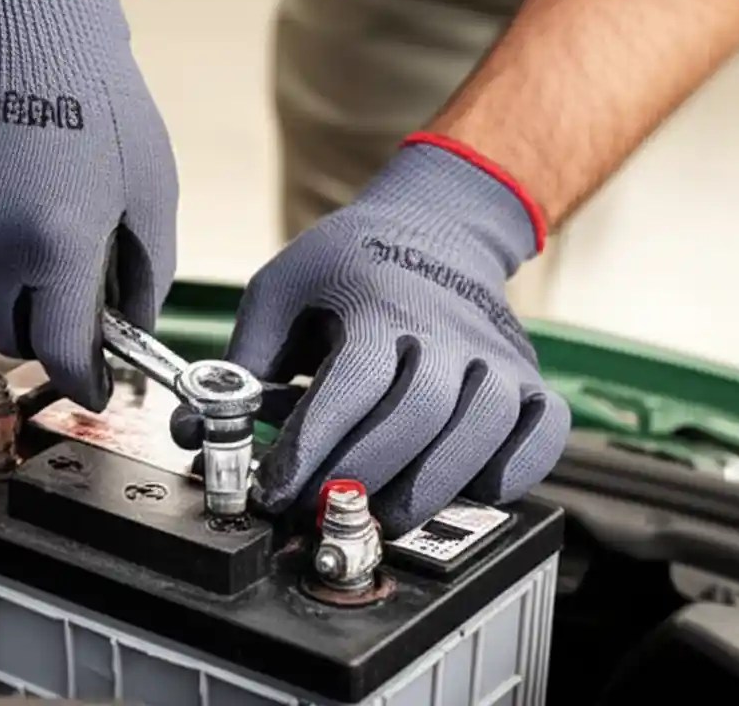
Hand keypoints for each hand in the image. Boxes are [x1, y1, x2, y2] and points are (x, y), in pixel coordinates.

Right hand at [0, 0, 176, 409]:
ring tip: (43, 229)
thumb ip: (147, 273)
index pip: (59, 353)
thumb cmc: (103, 101)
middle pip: (9, 332)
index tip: (92, 388)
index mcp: (57, 247)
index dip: (80, 382)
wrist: (32, 27)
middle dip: (42, 332)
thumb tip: (133, 328)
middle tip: (72, 305)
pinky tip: (10, 198)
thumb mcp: (152, 192)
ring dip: (10, 285)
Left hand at [209, 140, 569, 536]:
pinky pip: (543, 433)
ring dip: (430, 487)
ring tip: (385, 514)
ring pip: (479, 431)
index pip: (350, 384)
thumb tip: (196, 429)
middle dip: (362, 477)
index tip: (275, 491)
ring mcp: (495, 354)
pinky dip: (514, 470)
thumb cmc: (352, 264)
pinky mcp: (529, 376)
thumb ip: (245, 359)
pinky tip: (471, 485)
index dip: (312, 447)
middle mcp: (445, 328)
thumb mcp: (284, 287)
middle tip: (321, 511)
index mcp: (378, 303)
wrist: (438, 224)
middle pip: (415, 415)